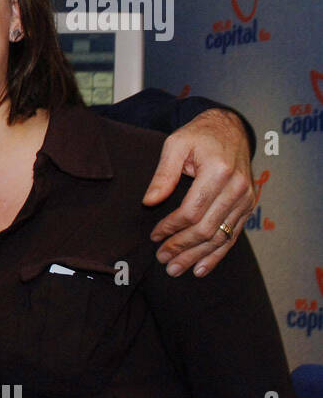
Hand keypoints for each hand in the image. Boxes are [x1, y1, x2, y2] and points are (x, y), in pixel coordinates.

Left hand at [142, 109, 253, 276]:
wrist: (230, 129)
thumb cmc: (199, 136)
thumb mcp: (175, 144)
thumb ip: (163, 174)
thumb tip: (149, 201)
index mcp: (218, 172)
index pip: (192, 211)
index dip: (171, 228)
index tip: (154, 236)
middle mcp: (237, 188)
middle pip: (206, 228)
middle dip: (182, 247)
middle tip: (162, 259)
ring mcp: (246, 199)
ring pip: (220, 237)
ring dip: (196, 256)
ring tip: (175, 269)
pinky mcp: (248, 206)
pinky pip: (233, 235)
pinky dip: (216, 254)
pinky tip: (201, 267)